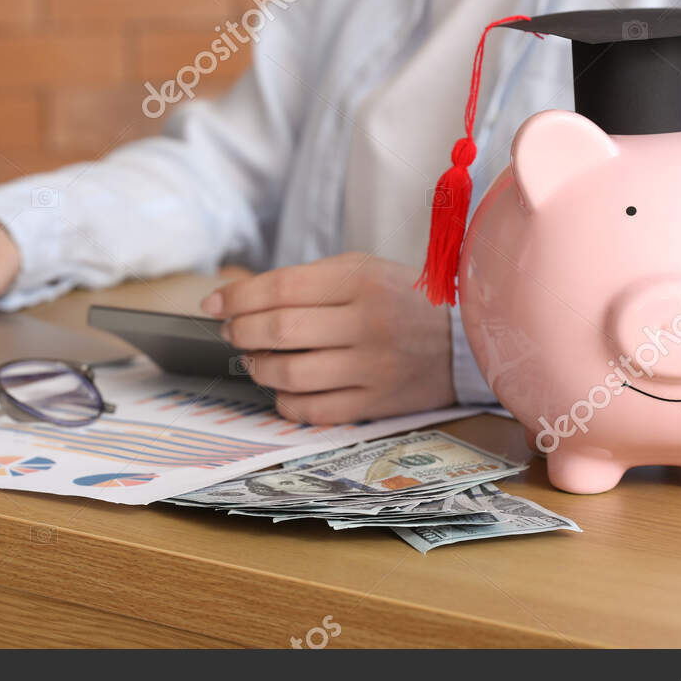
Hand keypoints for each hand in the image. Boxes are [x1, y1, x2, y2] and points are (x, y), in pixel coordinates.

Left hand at [201, 253, 453, 424]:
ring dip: (258, 368)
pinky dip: (285, 402)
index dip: (238, 297)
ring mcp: (372, 367)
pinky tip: (282, 389)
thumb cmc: (400, 299)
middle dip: (241, 332)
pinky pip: (314, 410)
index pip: (281, 288)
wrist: (466, 339)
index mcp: (359, 281)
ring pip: (292, 375)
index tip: (214, 304)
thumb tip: (239, 298)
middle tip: (231, 332)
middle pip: (280, 331)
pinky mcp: (376, 404)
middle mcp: (366, 323)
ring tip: (254, 360)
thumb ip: (306, 281)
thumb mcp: (362, 270)